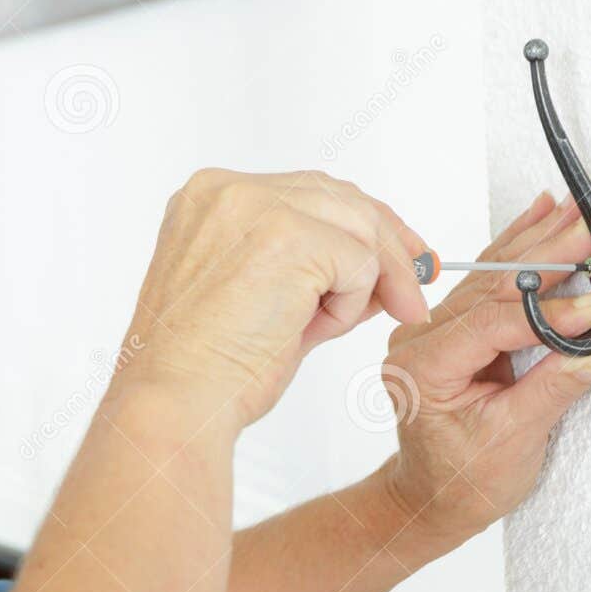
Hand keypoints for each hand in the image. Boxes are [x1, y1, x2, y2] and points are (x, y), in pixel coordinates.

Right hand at [113, 169, 431, 431]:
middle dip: (388, 245)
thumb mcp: (261, 299)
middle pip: (342, 197)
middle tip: (412, 293)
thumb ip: (313, 271)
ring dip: (367, 282)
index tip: (401, 257)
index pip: (308, 191)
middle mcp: (226, 190)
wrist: (178, 401)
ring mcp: (254, 206)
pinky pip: (358, 263)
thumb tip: (383, 270)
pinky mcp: (286, 236)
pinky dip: (349, 305)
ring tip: (334, 328)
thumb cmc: (205, 367)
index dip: (360, 225)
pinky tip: (313, 332)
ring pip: (359, 227)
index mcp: (208, 197)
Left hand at [379, 190, 590, 548]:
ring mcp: (431, 328)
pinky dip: (518, 252)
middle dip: (546, 254)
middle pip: (489, 287)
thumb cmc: (461, 478)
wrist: (431, 495)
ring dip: (538, 243)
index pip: (489, 325)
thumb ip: (551, 389)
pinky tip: (540, 218)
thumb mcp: (511, 441)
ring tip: (577, 212)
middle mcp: (418, 338)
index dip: (546, 312)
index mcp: (421, 367)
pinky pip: (488, 283)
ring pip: (490, 277)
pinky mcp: (451, 326)